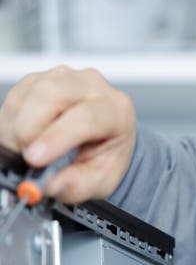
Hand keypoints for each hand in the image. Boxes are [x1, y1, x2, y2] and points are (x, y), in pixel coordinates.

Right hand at [0, 66, 135, 202]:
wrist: (104, 139)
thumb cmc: (106, 155)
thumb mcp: (102, 181)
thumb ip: (79, 186)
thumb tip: (51, 185)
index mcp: (115, 111)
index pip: (86, 118)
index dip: (56, 138)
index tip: (35, 159)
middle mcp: (91, 87)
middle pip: (52, 93)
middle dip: (30, 127)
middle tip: (25, 156)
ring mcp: (64, 78)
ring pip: (31, 91)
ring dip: (18, 126)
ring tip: (23, 152)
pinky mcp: (41, 79)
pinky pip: (18, 95)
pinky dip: (11, 121)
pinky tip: (20, 140)